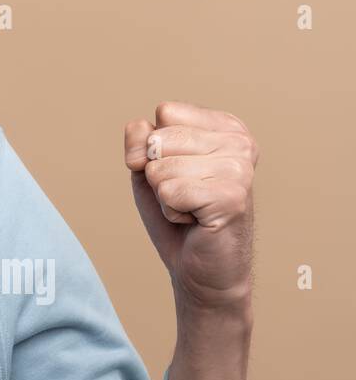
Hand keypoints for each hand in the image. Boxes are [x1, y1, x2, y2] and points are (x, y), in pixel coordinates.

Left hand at [123, 101, 257, 310]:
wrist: (200, 268)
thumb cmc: (177, 212)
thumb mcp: (148, 166)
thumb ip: (140, 139)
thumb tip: (145, 139)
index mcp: (225, 126)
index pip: (165, 111)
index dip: (152, 146)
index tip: (176, 171)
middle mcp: (240, 142)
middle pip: (158, 138)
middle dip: (156, 173)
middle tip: (185, 195)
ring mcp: (240, 169)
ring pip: (160, 168)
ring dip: (165, 195)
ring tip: (192, 208)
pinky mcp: (233, 197)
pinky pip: (169, 192)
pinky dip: (172, 212)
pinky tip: (196, 221)